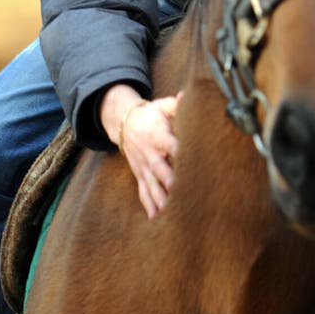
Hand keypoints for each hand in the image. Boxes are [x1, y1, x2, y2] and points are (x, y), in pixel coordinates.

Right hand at [100, 85, 182, 219]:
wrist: (123, 123)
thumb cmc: (150, 114)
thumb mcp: (161, 105)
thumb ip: (176, 104)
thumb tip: (188, 95)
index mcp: (158, 135)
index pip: (169, 144)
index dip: (179, 152)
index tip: (191, 161)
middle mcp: (150, 153)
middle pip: (159, 169)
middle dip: (168, 181)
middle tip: (179, 193)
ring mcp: (143, 166)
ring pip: (151, 184)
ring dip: (160, 198)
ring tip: (169, 212)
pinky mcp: (140, 174)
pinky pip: (143, 191)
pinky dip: (148, 205)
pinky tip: (155, 218)